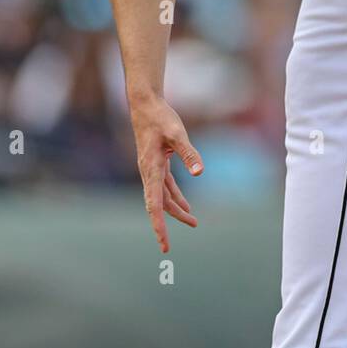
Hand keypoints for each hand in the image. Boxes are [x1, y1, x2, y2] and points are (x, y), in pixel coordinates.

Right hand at [129, 92, 203, 251]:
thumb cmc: (160, 117)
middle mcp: (148, 173)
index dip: (159, 225)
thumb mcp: (177, 134)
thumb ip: (189, 153)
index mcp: (151, 169)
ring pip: (162, 197)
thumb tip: (200, 173)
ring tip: (193, 222)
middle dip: (168, 223)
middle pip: (158, 205)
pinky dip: (176, 196)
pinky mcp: (157, 163)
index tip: (164, 243)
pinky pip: (166, 186)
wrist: (145, 104)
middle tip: (173, 243)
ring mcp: (151, 169)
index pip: (154, 204)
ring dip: (176, 210)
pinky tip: (186, 204)